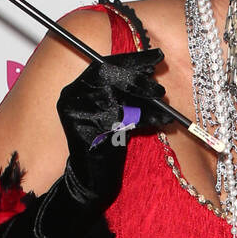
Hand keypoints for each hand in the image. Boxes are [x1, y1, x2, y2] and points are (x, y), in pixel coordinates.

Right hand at [57, 48, 165, 202]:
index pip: (103, 65)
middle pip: (107, 76)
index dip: (132, 60)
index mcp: (75, 89)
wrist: (93, 181)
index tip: (156, 56)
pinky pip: (121, 119)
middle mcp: (71, 98)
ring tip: (165, 108)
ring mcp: (76, 114)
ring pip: (116, 98)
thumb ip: (125, 91)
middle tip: (161, 88)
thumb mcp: (117, 112)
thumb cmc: (108, 146)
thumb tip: (152, 69)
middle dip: (138, 79)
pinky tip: (161, 121)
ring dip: (146, 102)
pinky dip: (145, 119)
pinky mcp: (85, 131)